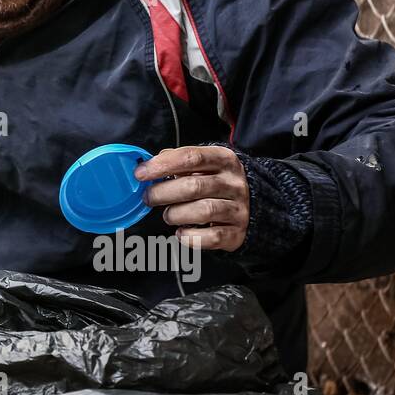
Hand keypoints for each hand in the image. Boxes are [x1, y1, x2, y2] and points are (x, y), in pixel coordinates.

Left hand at [134, 145, 248, 251]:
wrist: (253, 205)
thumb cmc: (216, 182)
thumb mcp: (203, 165)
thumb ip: (177, 161)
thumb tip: (149, 164)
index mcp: (224, 160)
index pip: (191, 157)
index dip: (162, 165)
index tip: (141, 173)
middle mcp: (234, 183)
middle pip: (194, 186)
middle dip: (163, 193)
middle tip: (149, 197)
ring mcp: (238, 209)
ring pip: (203, 211)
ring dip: (176, 214)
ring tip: (168, 215)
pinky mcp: (237, 233)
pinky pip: (211, 237)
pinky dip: (190, 236)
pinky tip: (181, 232)